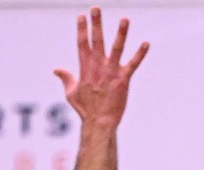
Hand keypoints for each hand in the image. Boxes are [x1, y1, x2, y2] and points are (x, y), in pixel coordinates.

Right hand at [55, 7, 148, 129]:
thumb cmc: (85, 110)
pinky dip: (140, 54)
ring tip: (125, 19)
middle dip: (96, 24)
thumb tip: (56, 69)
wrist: (99, 123)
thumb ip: (66, 78)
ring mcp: (111, 73)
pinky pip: (133, 64)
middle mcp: (98, 67)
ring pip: (116, 49)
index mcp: (85, 69)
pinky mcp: (123, 80)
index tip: (81, 16)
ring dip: (121, 33)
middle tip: (96, 8)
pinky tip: (146, 43)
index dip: (82, 29)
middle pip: (96, 41)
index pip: (82, 44)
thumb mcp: (70, 93)